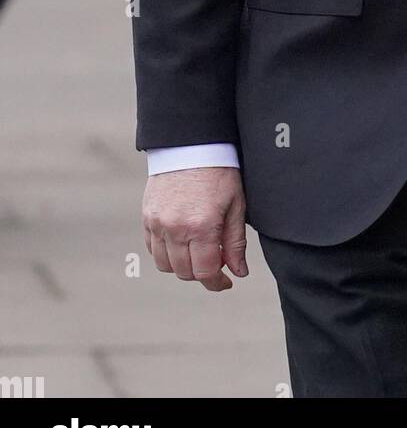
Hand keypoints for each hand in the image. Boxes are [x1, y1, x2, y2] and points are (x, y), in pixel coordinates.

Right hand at [142, 167, 247, 290]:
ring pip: (165, 264)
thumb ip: (235, 242)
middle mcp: (175, 228)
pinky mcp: (147, 216)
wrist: (191, 145)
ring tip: (197, 251)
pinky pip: (152, 248)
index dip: (216, 282)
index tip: (225, 281)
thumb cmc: (219, 172)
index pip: (204, 272)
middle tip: (215, 261)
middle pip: (184, 272)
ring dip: (182, 265)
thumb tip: (238, 272)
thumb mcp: (235, 205)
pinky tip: (180, 241)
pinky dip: (165, 252)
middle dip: (201, 273)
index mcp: (201, 226)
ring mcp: (157, 223)